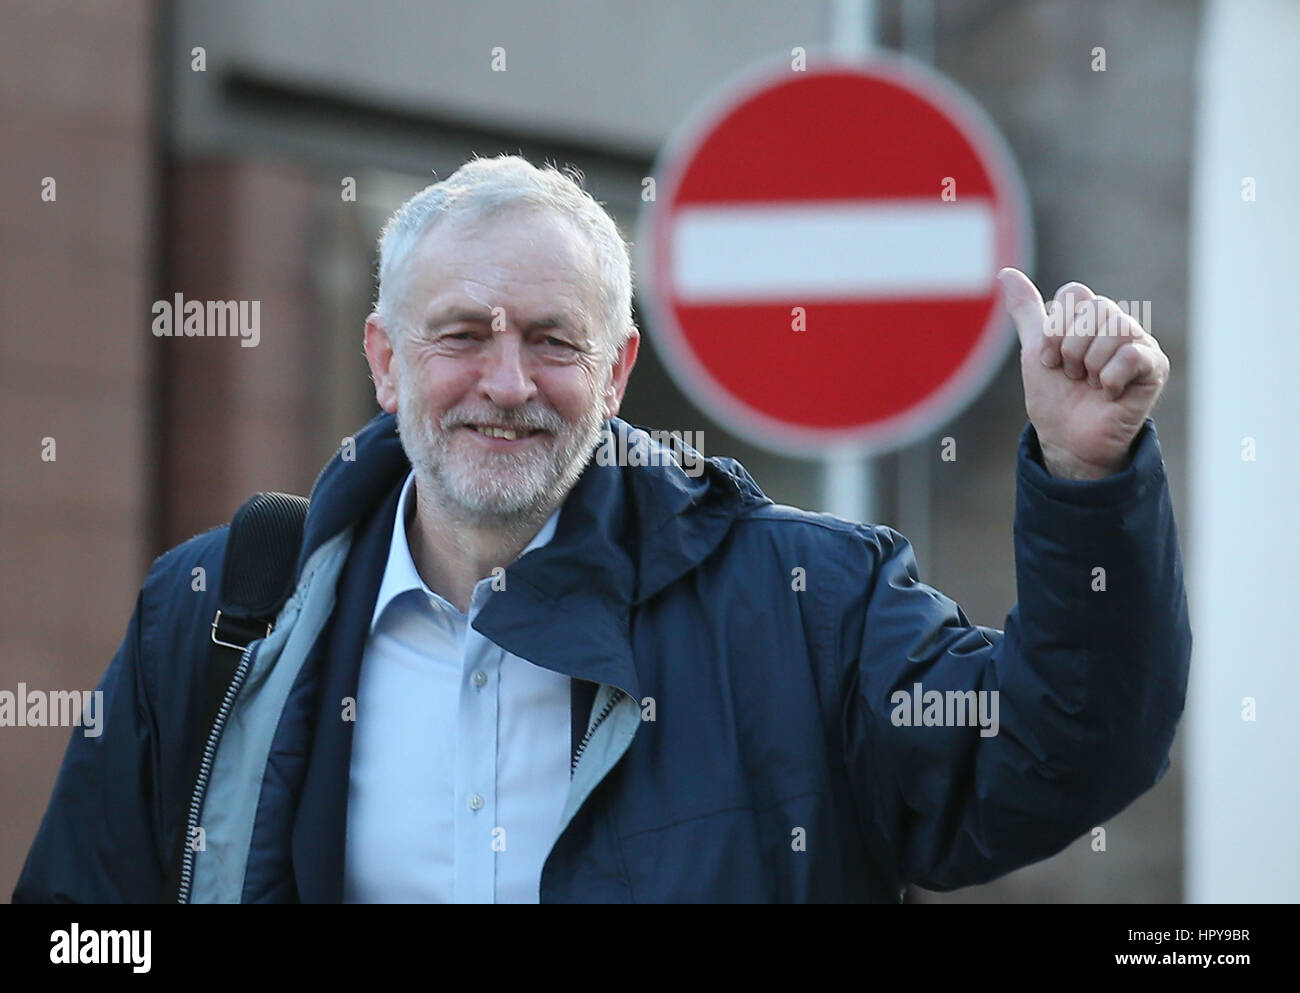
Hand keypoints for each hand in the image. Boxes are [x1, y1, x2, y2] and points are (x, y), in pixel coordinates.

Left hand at [997, 267, 1169, 479]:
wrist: (1066, 440)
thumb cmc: (1054, 397)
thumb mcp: (1035, 350)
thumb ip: (1027, 311)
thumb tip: (1006, 272)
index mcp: (1092, 318)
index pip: (1076, 294)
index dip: (1056, 328)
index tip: (1049, 359)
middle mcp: (1118, 325)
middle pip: (1097, 307)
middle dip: (1071, 347)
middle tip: (1071, 374)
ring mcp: (1139, 344)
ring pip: (1115, 327)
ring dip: (1089, 364)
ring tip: (1089, 384)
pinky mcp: (1154, 368)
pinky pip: (1132, 355)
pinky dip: (1110, 377)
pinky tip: (1108, 392)